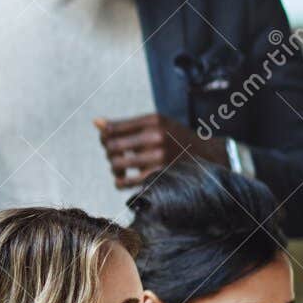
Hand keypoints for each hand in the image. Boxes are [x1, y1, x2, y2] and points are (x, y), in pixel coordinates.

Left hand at [94, 113, 224, 188]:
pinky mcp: (159, 175)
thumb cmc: (174, 138)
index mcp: (152, 120)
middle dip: (108, 152)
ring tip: (120, 167)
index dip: (104, 137)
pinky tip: (121, 180)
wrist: (206, 156)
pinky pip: (127, 182)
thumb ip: (126, 125)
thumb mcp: (155, 124)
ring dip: (114, 167)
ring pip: (116, 164)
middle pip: (112, 146)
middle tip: (114, 156)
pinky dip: (119, 182)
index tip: (107, 142)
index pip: (113, 129)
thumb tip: (96, 122)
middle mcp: (155, 136)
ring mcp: (158, 156)